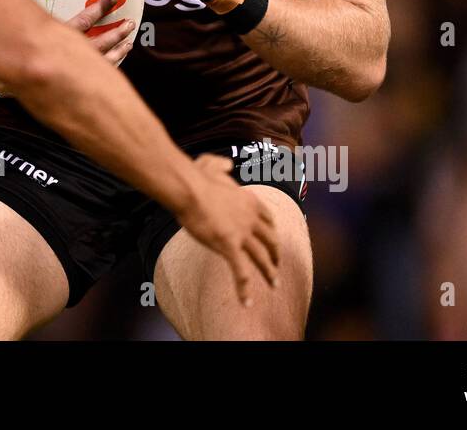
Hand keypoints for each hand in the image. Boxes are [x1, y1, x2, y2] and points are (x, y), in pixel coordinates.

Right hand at [0, 0, 136, 93]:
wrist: (4, 78)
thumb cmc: (12, 44)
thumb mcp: (15, 14)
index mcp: (57, 34)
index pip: (84, 20)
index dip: (100, 9)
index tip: (113, 0)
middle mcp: (68, 53)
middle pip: (99, 42)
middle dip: (117, 33)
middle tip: (131, 24)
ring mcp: (72, 70)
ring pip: (102, 60)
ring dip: (118, 50)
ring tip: (129, 42)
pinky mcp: (73, 81)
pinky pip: (97, 74)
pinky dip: (110, 65)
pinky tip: (119, 59)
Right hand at [173, 155, 279, 305]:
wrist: (189, 188)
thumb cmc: (196, 176)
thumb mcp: (211, 164)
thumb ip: (221, 164)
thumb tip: (227, 164)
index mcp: (249, 200)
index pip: (268, 218)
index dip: (272, 230)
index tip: (273, 238)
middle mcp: (251, 218)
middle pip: (270, 240)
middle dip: (275, 254)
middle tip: (276, 266)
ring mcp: (242, 234)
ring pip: (261, 258)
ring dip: (269, 273)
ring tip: (274, 285)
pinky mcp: (229, 246)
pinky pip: (240, 272)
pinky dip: (244, 289)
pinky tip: (246, 302)